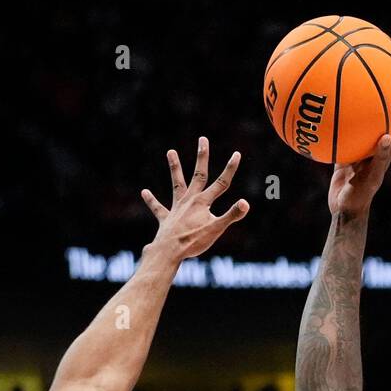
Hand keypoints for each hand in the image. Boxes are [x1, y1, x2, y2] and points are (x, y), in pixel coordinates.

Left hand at [141, 137, 249, 261]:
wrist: (169, 251)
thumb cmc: (193, 241)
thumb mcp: (216, 229)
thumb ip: (231, 215)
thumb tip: (245, 203)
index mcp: (203, 202)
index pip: (221, 183)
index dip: (230, 169)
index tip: (236, 154)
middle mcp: (189, 201)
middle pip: (198, 175)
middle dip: (202, 157)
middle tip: (202, 139)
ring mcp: (176, 208)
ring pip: (177, 184)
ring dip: (175, 168)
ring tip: (170, 151)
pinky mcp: (166, 219)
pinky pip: (158, 208)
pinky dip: (152, 201)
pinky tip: (145, 192)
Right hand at [328, 100, 390, 218]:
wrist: (343, 211)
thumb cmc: (359, 197)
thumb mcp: (370, 178)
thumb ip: (380, 158)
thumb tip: (387, 136)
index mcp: (383, 158)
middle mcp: (372, 155)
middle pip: (381, 127)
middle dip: (385, 111)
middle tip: (387, 90)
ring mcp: (357, 157)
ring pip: (360, 133)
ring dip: (360, 118)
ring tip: (356, 98)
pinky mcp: (343, 161)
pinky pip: (340, 142)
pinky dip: (336, 132)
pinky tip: (327, 119)